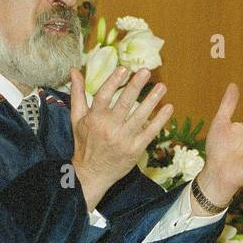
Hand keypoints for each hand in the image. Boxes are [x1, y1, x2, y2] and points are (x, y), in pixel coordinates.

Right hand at [68, 66, 173, 210]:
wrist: (91, 174)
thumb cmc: (84, 143)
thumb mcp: (76, 118)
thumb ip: (77, 93)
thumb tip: (74, 70)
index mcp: (94, 118)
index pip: (104, 96)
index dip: (113, 82)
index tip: (124, 69)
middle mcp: (109, 128)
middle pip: (124, 104)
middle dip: (135, 86)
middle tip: (146, 71)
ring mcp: (123, 139)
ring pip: (140, 117)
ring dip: (152, 101)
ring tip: (161, 87)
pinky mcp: (135, 149)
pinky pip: (149, 132)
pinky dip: (160, 120)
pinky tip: (168, 108)